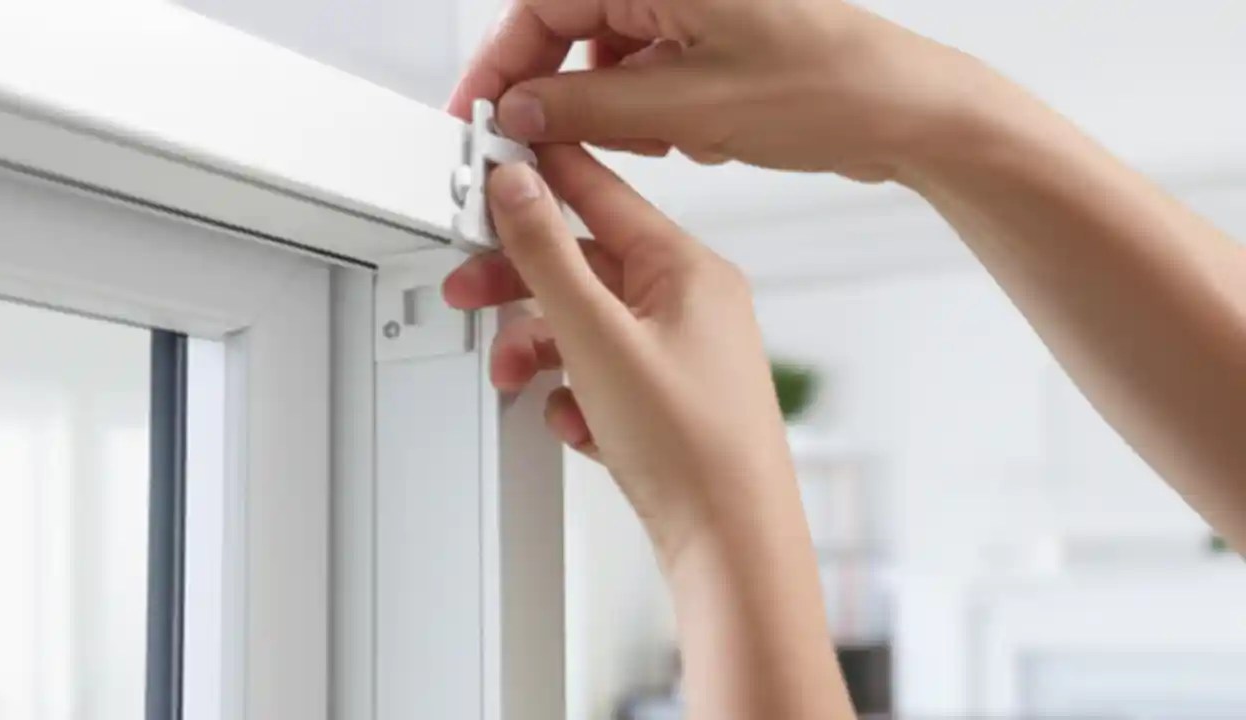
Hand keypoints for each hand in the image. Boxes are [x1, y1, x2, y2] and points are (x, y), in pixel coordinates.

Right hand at [442, 145, 800, 566]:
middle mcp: (691, 304)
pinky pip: (604, 375)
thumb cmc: (694, 446)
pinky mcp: (669, 401)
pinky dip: (577, 394)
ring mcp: (682, 355)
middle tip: (469, 289)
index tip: (494, 160)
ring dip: (543, 349)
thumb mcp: (598, 337)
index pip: (602, 192)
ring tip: (517, 378)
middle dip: (522, 285)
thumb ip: (549, 256)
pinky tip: (577, 424)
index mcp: (688, 270)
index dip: (542, 173)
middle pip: (585, 266)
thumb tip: (518, 187)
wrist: (731, 543)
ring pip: (589, 327)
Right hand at [448, 0, 988, 179]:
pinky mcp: (712, 46)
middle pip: (572, 31)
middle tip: (542, 148)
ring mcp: (694, 14)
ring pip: (608, 60)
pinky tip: (687, 136)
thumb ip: (588, 105)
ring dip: (612, 111)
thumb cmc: (826, 87)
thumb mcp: (686, 105)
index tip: (479, 114)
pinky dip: (650, 114)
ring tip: (657, 140)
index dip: (504, 63)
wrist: (904, 112)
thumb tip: (519, 110)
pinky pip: (648, 77)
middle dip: (561, 93)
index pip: (543, 5)